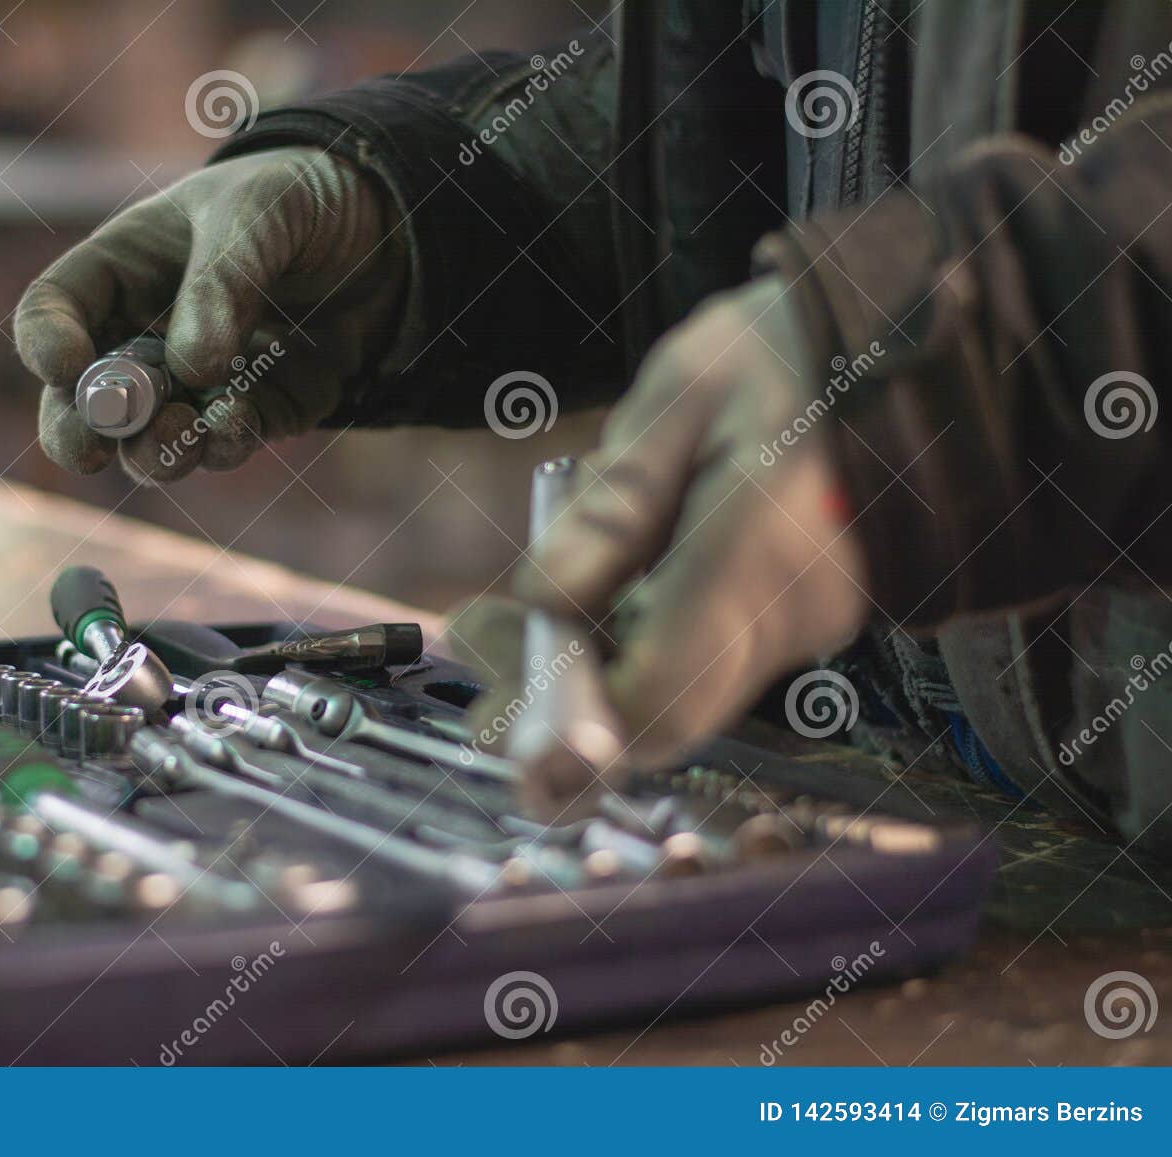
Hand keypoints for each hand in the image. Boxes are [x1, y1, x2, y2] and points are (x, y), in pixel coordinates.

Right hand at [13, 147, 407, 482]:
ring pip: (151, 440)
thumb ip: (222, 282)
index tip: (68, 368)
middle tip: (89, 451)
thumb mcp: (260, 212)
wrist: (396, 230)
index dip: (47, 344)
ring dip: (154, 451)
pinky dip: (224, 442)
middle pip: (85, 400)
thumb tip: (191, 370)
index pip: (56, 311)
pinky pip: (226, 442)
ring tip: (175, 437)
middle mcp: (150, 331)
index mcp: (125, 266)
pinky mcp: (257, 412)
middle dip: (80, 430)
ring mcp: (202, 382)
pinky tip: (234, 422)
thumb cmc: (305, 198)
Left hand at [456, 276, 868, 811]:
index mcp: (757, 555)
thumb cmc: (797, 349)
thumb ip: (611, 508)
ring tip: (528, 599)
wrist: (926, 338)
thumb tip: (535, 603)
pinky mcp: (807, 618)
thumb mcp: (682, 394)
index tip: (487, 640)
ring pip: (676, 687)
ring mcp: (808, 626)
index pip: (652, 699)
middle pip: (655, 714)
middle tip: (480, 634)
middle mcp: (790, 616)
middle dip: (554, 693)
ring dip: (591, 660)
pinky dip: (638, 636)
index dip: (556, 709)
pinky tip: (604, 581)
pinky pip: (707, 655)